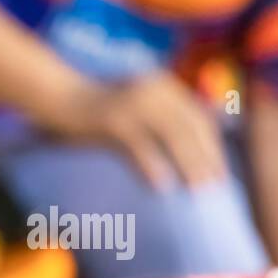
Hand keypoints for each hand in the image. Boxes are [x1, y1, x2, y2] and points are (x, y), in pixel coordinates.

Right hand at [49, 71, 228, 188]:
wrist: (57, 95)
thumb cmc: (93, 108)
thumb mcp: (132, 107)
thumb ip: (156, 119)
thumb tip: (178, 150)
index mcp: (162, 87)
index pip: (197, 117)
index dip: (212, 145)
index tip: (220, 171)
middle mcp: (154, 91)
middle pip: (190, 127)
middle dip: (206, 158)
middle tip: (215, 186)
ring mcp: (133, 105)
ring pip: (171, 137)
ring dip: (188, 165)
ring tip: (196, 190)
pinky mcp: (112, 120)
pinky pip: (139, 147)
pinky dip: (152, 167)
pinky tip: (161, 187)